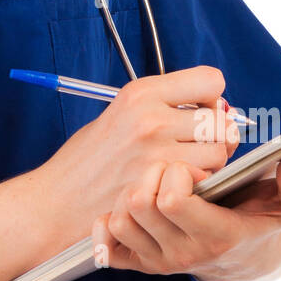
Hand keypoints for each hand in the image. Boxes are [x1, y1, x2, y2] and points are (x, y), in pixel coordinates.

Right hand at [34, 66, 241, 249]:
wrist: (59, 199)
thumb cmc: (90, 158)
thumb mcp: (121, 114)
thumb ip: (167, 106)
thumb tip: (218, 108)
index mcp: (141, 92)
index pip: (211, 81)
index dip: (211, 98)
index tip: (198, 111)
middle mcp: (151, 117)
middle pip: (221, 119)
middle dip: (216, 134)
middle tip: (196, 146)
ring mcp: (157, 152)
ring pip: (219, 152)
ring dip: (210, 163)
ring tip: (184, 168)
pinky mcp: (160, 185)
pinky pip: (205, 181)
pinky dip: (199, 186)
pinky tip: (176, 187)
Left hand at [92, 151, 280, 280]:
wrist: (241, 254)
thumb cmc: (259, 217)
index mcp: (217, 235)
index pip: (173, 199)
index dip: (177, 171)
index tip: (192, 165)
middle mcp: (184, 253)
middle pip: (141, 203)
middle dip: (152, 172)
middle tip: (169, 168)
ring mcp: (158, 261)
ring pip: (121, 218)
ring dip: (132, 191)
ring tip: (153, 183)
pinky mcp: (138, 264)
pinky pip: (105, 244)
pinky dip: (108, 222)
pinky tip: (127, 207)